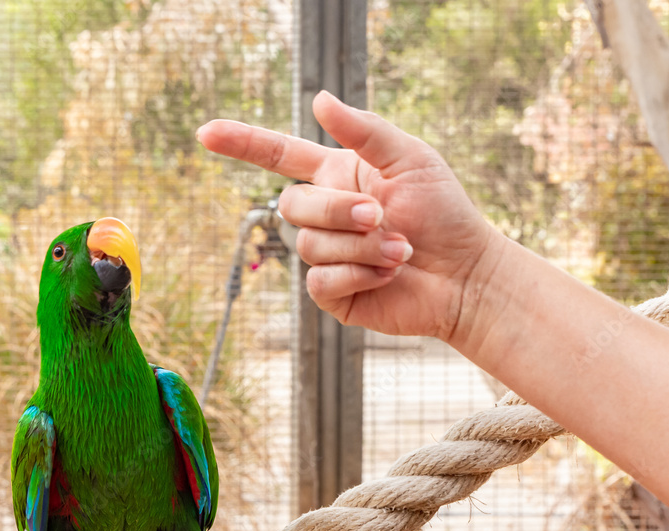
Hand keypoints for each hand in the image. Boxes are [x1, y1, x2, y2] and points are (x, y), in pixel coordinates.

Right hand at [196, 90, 499, 340]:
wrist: (464, 274)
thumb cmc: (443, 212)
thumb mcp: (409, 157)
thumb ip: (363, 130)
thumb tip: (320, 99)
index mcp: (336, 176)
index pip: (277, 156)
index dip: (242, 143)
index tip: (205, 133)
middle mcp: (324, 215)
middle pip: (290, 206)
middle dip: (338, 212)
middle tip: (383, 216)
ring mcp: (325, 255)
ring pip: (308, 246)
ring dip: (361, 247)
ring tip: (400, 250)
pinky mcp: (331, 293)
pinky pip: (320, 281)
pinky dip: (358, 275)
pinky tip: (387, 274)